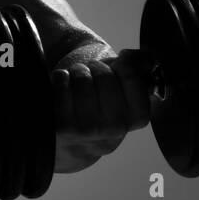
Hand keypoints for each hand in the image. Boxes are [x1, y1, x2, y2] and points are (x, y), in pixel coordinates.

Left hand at [51, 47, 154, 172]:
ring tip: (76, 80)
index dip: (121, 64)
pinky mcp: (62, 126)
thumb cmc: (100, 108)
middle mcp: (114, 128)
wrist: (72, 142)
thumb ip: (138, 67)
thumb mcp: (124, 91)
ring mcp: (87, 129)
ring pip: (82, 77)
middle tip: (91, 72)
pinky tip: (62, 87)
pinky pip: (62, 82)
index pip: (132, 76)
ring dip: (77, 71)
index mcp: (136, 119)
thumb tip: (131, 56)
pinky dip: (60, 76)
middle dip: (95, 67)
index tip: (116, 66)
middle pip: (104, 75)